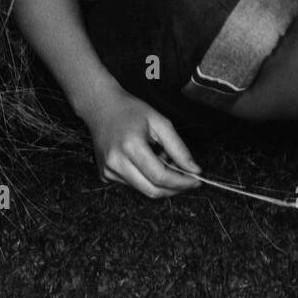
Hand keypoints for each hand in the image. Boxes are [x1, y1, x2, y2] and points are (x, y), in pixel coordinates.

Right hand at [85, 87, 202, 197]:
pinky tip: (148, 160)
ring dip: (161, 182)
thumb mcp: (159, 122)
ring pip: (143, 189)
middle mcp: (116, 162)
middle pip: (152, 190)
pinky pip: (133, 184)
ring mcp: (108, 171)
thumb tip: (194, 170)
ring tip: (163, 159)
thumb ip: (178, 148)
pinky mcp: (105, 175)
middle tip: (188, 179)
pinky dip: (146, 178)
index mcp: (130, 146)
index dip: (181, 182)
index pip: (160, 176)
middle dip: (174, 189)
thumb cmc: (131, 110)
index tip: (196, 181)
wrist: (101, 107)